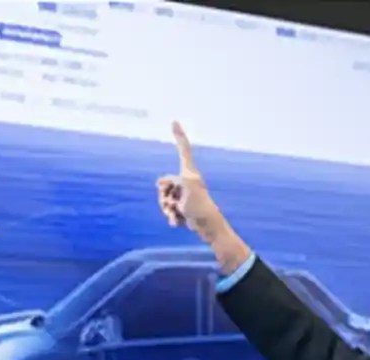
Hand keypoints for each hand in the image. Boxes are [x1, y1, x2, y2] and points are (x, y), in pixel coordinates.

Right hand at [156, 121, 226, 240]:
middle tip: (175, 205)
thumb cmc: (201, 207)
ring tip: (178, 215)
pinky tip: (178, 223)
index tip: (174, 122)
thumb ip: (172, 181)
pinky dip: (171, 217)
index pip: (184, 150)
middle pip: (163, 183)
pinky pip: (168, 210)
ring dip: (167, 209)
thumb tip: (161, 183)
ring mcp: (184, 195)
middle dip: (163, 196)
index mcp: (190, 173)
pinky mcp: (183, 208)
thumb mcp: (186, 189)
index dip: (179, 136)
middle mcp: (186, 181)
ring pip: (163, 199)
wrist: (208, 228)